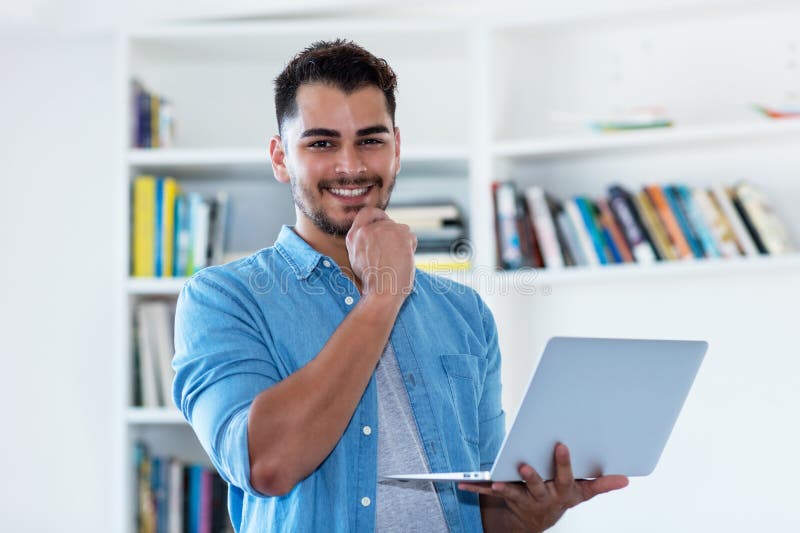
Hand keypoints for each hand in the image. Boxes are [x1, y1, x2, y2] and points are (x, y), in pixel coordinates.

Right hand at [345, 206, 416, 300]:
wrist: (384, 291)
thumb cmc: (373, 282)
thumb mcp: (357, 259)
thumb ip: (363, 242)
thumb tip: (374, 233)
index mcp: (354, 236)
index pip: (366, 213)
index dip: (378, 216)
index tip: (385, 221)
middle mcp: (367, 230)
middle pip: (387, 222)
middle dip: (393, 235)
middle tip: (394, 253)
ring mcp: (384, 230)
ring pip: (400, 229)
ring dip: (402, 242)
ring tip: (397, 260)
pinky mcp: (401, 233)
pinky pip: (411, 237)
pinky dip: (410, 248)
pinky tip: (404, 260)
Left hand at [459, 443, 628, 531]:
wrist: (538, 520)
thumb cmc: (560, 497)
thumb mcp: (582, 492)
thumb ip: (601, 484)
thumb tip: (625, 479)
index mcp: (562, 491)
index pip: (565, 477)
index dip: (564, 463)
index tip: (561, 445)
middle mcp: (543, 497)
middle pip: (538, 487)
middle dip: (532, 477)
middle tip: (524, 466)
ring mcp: (524, 499)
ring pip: (514, 493)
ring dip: (504, 487)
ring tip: (494, 482)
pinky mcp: (506, 498)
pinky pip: (489, 492)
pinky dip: (475, 487)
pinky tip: (461, 482)